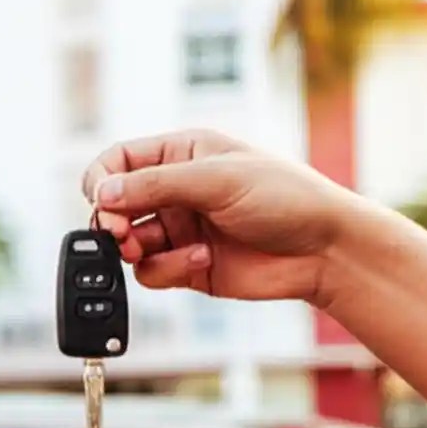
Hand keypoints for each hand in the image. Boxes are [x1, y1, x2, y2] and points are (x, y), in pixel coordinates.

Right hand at [81, 129, 356, 304]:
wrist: (324, 249)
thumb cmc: (284, 197)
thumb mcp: (218, 179)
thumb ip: (155, 185)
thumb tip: (102, 193)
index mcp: (181, 154)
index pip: (118, 160)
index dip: (101, 179)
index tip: (103, 200)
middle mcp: (175, 191)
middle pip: (116, 205)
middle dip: (112, 220)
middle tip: (121, 233)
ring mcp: (181, 230)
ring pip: (128, 243)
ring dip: (134, 248)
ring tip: (151, 248)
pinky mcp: (189, 266)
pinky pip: (153, 272)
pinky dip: (168, 269)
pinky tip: (203, 259)